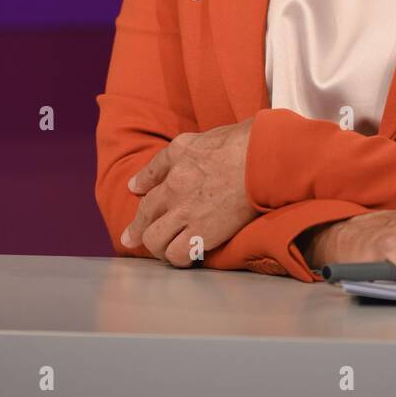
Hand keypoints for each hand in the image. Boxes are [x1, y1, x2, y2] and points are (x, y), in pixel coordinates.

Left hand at [120, 121, 256, 265]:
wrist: (263, 159)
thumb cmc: (240, 143)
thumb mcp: (198, 138)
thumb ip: (171, 156)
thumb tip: (150, 172)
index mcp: (175, 161)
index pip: (148, 180)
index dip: (140, 190)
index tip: (134, 194)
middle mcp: (175, 189)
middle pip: (145, 216)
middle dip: (137, 230)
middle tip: (132, 240)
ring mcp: (187, 213)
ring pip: (155, 240)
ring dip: (157, 247)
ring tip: (164, 251)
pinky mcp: (204, 233)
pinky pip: (178, 254)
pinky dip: (179, 258)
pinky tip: (187, 257)